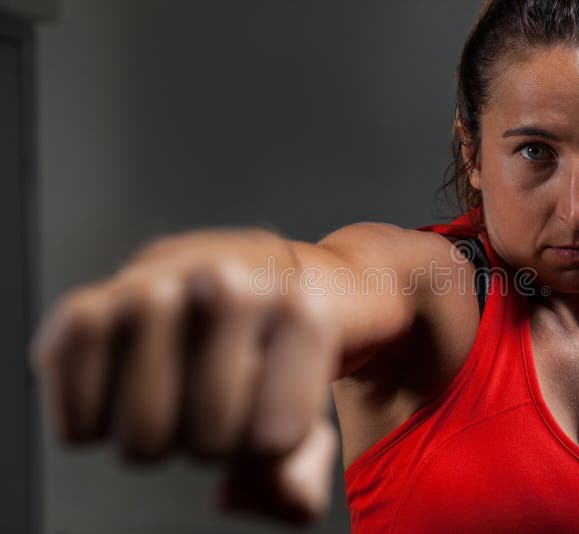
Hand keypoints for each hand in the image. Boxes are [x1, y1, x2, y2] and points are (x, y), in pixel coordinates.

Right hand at [29, 229, 340, 522]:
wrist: (229, 270)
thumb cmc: (269, 350)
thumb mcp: (306, 403)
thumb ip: (297, 476)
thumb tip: (246, 495)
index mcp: (301, 312)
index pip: (273, 441)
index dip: (267, 443)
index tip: (269, 399)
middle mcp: (229, 287)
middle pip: (209, 443)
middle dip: (212, 440)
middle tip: (215, 394)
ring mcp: (153, 289)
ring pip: (142, 438)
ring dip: (156, 437)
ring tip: (174, 387)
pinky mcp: (85, 308)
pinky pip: (78, 428)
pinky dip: (95, 428)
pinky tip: (122, 383)